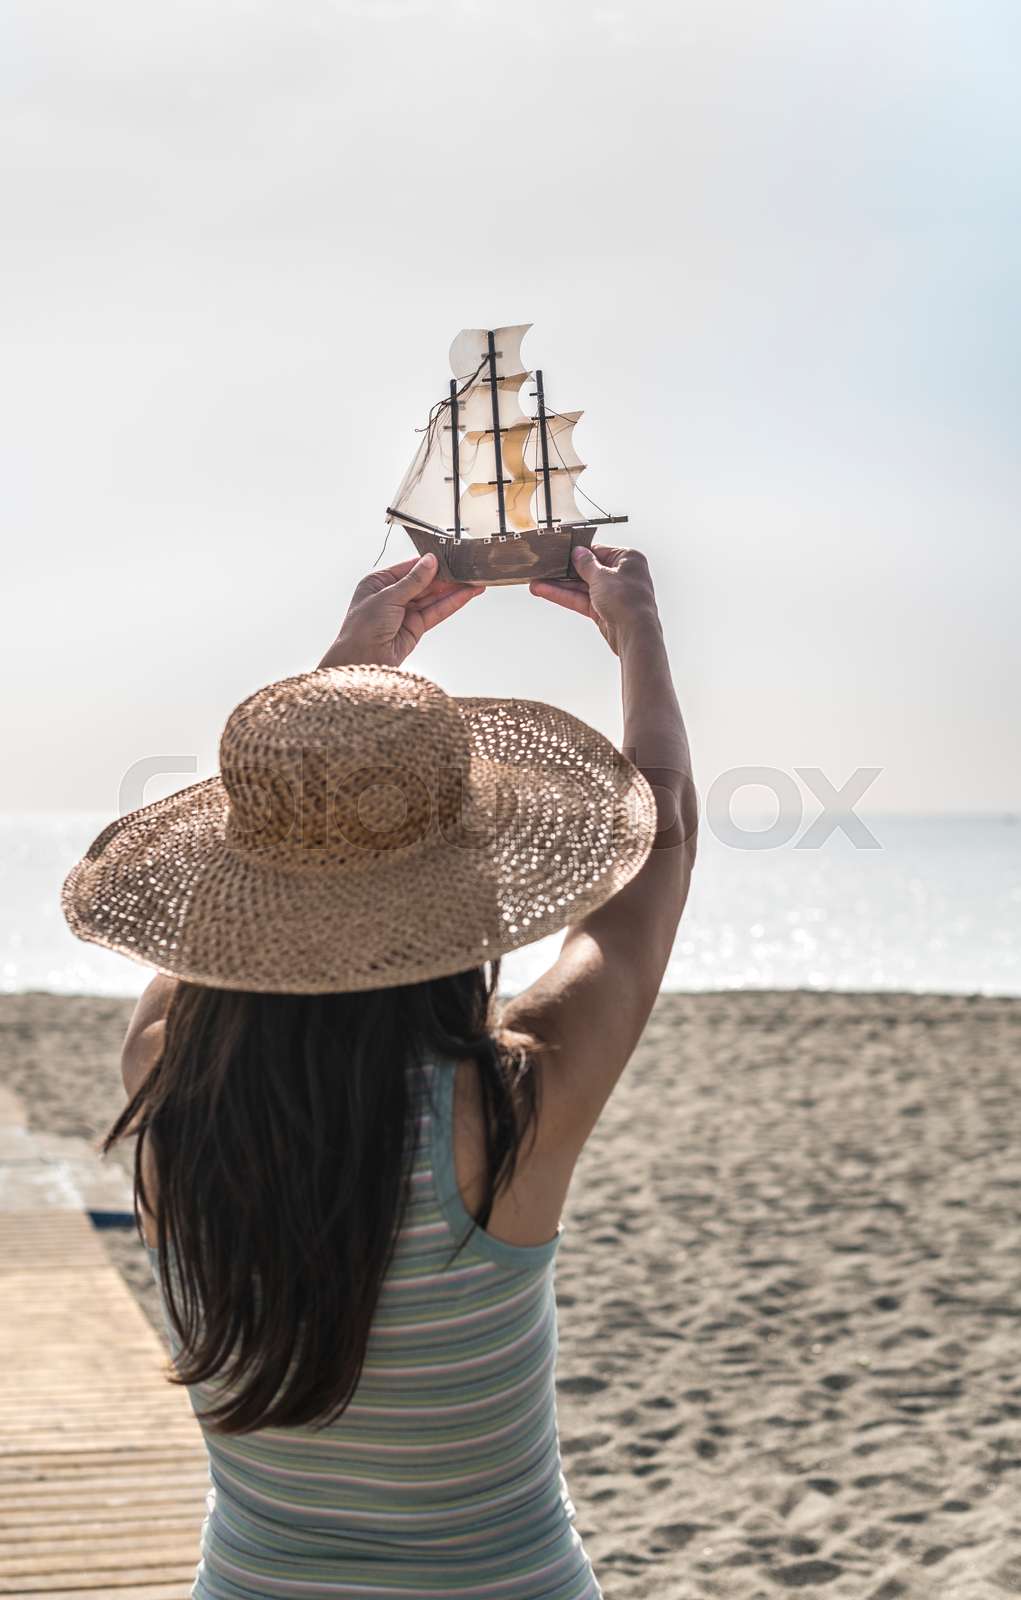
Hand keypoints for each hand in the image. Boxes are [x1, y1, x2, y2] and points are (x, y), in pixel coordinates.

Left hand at [319, 553, 483, 669]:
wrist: (362, 660)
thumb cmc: (362, 629)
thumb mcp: (388, 597)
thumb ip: (413, 581)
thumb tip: (430, 562)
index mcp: (378, 583)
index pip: (409, 569)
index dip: (428, 564)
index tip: (448, 557)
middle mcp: (392, 596)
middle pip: (424, 583)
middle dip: (445, 577)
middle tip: (466, 569)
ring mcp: (405, 612)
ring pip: (433, 598)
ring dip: (453, 590)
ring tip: (474, 582)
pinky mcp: (416, 628)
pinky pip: (436, 612)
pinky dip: (452, 604)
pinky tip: (466, 595)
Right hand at [529, 545, 659, 655]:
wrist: (635, 634)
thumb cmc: (628, 601)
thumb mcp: (601, 576)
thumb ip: (586, 564)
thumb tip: (578, 553)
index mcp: (628, 559)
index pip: (598, 551)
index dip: (578, 554)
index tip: (560, 554)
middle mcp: (622, 576)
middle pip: (587, 571)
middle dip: (564, 573)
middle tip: (544, 570)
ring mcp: (612, 595)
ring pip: (582, 587)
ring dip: (560, 586)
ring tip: (537, 584)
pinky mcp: (603, 611)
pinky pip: (581, 600)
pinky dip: (565, 597)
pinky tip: (546, 592)